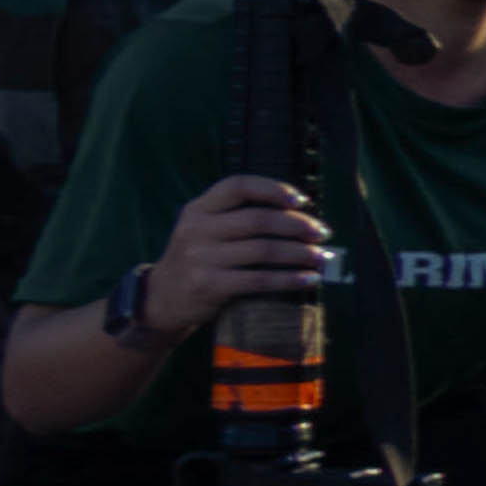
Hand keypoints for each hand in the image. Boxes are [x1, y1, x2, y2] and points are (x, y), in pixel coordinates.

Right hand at [142, 172, 335, 340]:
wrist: (163, 299)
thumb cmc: (199, 259)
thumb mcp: (204, 230)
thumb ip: (237, 216)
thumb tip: (300, 212)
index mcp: (197, 209)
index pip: (237, 186)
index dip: (272, 189)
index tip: (302, 200)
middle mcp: (196, 230)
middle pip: (258, 220)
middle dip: (298, 225)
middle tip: (322, 233)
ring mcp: (200, 258)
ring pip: (264, 250)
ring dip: (300, 254)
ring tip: (322, 257)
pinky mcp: (208, 285)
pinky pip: (259, 280)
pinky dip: (290, 279)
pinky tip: (309, 279)